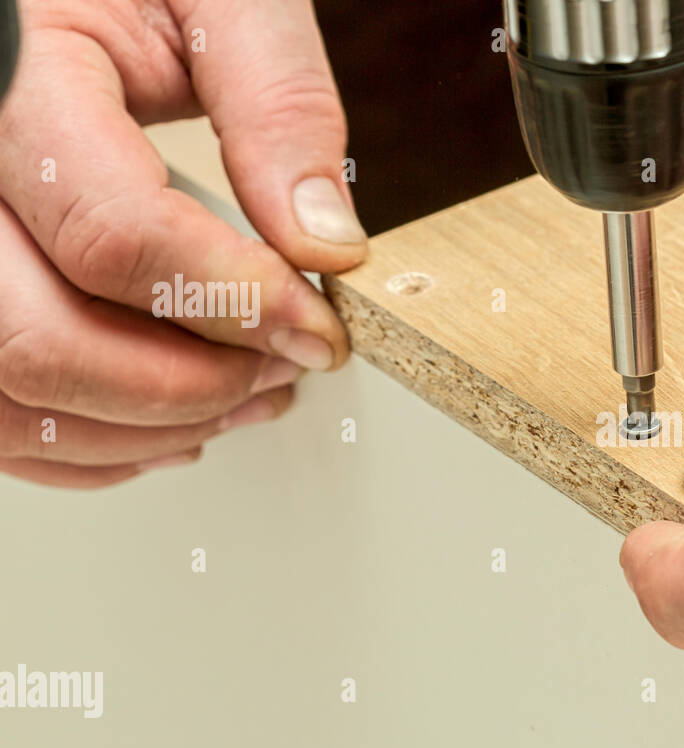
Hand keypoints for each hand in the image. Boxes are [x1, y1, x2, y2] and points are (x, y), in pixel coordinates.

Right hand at [0, 0, 364, 486]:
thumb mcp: (221, 0)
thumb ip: (278, 107)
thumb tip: (326, 246)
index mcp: (15, 82)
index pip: (111, 234)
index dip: (235, 302)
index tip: (318, 327)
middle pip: (39, 342)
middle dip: (190, 384)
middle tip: (286, 367)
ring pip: (12, 397)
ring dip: (149, 427)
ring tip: (250, 393)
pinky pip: (2, 410)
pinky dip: (96, 442)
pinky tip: (178, 415)